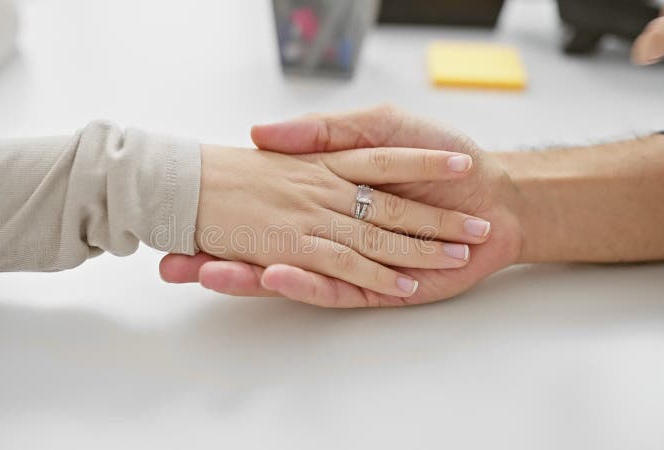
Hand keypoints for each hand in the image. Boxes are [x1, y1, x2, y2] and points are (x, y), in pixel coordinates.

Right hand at [162, 106, 524, 306]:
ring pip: (289, 265)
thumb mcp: (378, 126)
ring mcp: (351, 254)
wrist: (496, 194)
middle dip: (216, 251)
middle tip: (167, 261)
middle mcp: (332, 221)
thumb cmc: (444, 160)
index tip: (178, 211)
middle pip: (267, 239)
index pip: (267, 196)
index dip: (225, 204)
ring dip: (245, 275)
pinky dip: (304, 282)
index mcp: (329, 182)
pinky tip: (274, 278)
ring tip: (201, 275)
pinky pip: (334, 284)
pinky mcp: (374, 284)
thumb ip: (324, 130)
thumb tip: (262, 133)